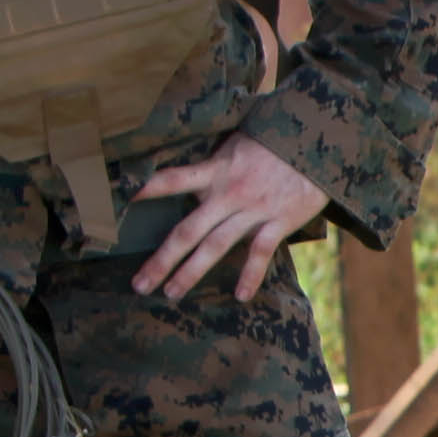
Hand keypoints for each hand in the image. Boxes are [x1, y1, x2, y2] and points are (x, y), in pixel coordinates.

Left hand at [133, 136, 331, 306]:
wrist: (319, 139)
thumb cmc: (276, 140)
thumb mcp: (237, 141)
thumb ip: (214, 161)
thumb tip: (191, 174)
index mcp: (215, 169)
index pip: (171, 180)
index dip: (145, 191)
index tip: (118, 207)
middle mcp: (228, 192)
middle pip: (187, 230)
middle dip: (162, 259)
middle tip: (140, 284)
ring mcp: (253, 209)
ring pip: (216, 246)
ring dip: (192, 271)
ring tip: (171, 293)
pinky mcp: (279, 221)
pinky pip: (260, 253)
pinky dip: (250, 275)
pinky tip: (241, 296)